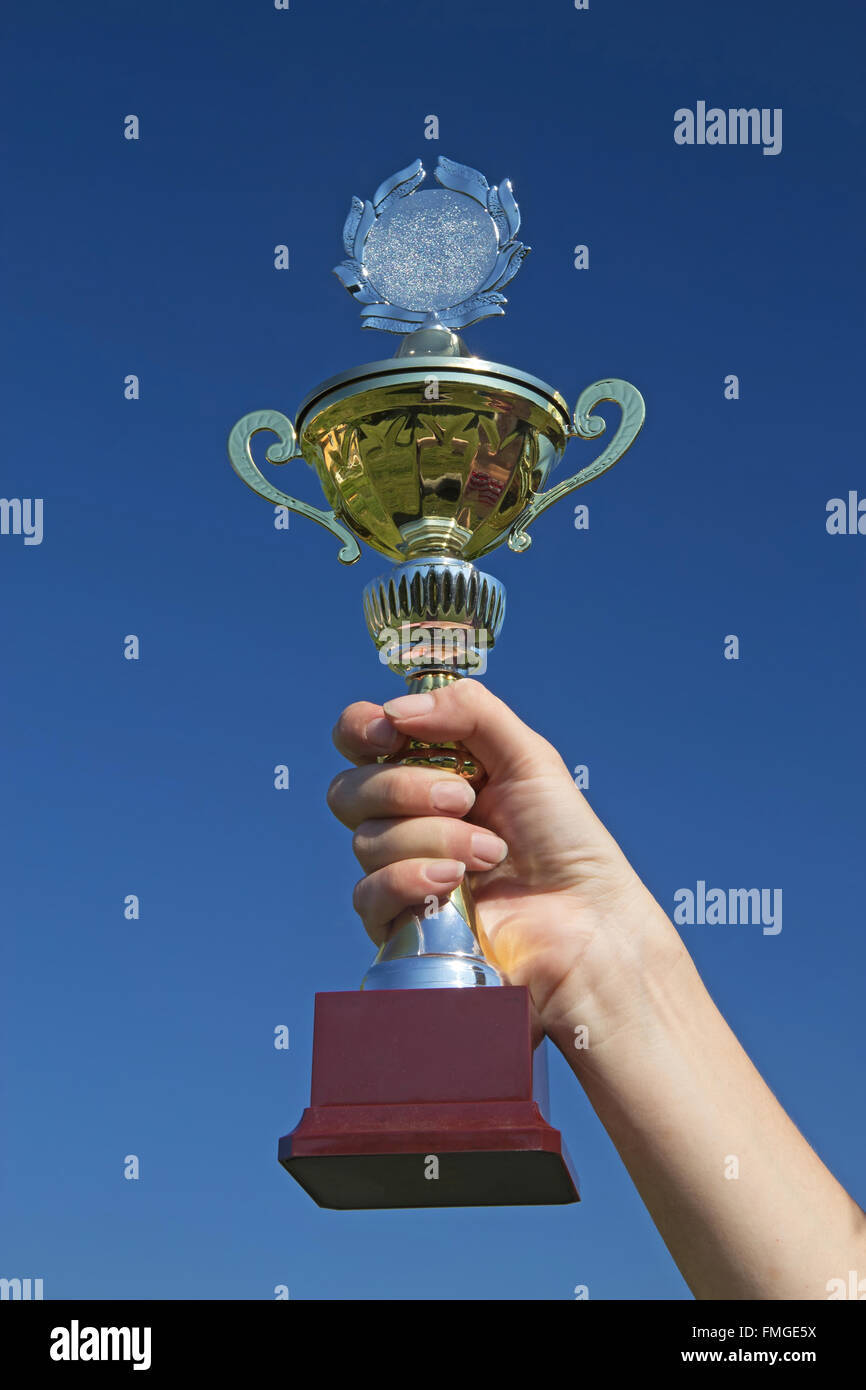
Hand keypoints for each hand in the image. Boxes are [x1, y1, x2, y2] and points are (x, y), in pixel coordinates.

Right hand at [327, 680, 677, 1044]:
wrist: (586, 919)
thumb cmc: (564, 839)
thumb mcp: (527, 755)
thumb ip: (468, 711)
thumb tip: (394, 710)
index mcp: (430, 770)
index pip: (360, 739)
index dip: (360, 729)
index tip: (387, 732)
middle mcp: (406, 818)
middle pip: (349, 789)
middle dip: (404, 788)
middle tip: (465, 799)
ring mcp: (400, 871)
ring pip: (366, 840)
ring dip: (434, 837)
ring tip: (490, 852)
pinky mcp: (400, 924)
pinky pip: (369, 893)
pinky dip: (410, 879)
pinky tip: (454, 883)